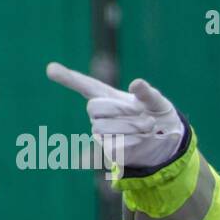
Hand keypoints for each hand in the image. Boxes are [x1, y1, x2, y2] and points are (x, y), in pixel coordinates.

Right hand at [46, 62, 185, 171]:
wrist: (169, 142)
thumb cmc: (159, 115)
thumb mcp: (159, 102)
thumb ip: (148, 93)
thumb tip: (136, 83)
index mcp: (110, 96)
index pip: (85, 86)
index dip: (68, 78)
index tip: (50, 69)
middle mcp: (101, 114)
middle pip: (93, 108)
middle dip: (119, 110)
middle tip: (143, 114)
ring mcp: (103, 132)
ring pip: (100, 128)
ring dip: (129, 127)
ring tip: (148, 127)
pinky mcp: (110, 151)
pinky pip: (110, 146)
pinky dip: (130, 142)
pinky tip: (141, 140)